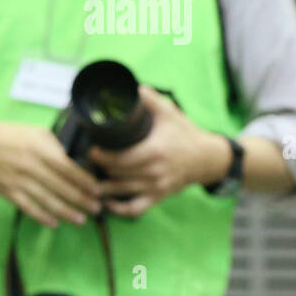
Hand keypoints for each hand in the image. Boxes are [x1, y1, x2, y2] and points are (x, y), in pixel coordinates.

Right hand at [0, 121, 102, 226]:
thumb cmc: (12, 136)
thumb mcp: (36, 134)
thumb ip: (55, 149)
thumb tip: (73, 165)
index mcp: (40, 150)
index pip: (69, 169)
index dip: (85, 182)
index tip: (98, 191)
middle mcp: (31, 166)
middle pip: (62, 187)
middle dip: (82, 200)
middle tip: (97, 209)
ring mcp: (19, 181)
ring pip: (47, 201)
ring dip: (67, 212)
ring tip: (81, 220)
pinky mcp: (8, 191)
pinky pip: (28, 207)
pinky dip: (42, 216)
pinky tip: (54, 222)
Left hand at [88, 84, 230, 218]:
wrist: (208, 158)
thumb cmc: (186, 134)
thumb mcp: (169, 112)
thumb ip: (149, 99)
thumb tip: (130, 85)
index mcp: (155, 151)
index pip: (120, 159)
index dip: (101, 157)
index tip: (92, 150)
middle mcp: (154, 172)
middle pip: (116, 175)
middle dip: (99, 169)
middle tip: (87, 162)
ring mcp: (156, 187)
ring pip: (121, 192)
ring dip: (102, 188)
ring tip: (89, 180)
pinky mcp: (158, 197)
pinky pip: (134, 210)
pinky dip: (118, 209)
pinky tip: (106, 202)